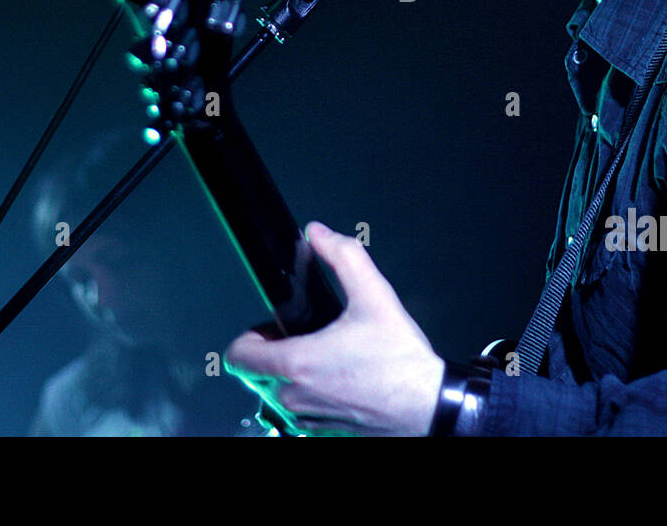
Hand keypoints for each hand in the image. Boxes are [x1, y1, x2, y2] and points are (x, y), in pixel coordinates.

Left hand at [223, 221, 444, 435]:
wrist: (429, 406)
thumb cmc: (401, 361)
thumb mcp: (374, 294)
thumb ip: (343, 256)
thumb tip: (319, 234)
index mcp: (297, 363)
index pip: (237, 356)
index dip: (249, 336)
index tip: (272, 327)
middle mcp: (295, 397)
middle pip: (257, 374)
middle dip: (273, 353)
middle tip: (303, 338)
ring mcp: (308, 419)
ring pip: (277, 395)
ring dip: (290, 377)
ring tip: (324, 359)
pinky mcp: (324, 432)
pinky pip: (300, 414)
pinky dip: (310, 396)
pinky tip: (339, 381)